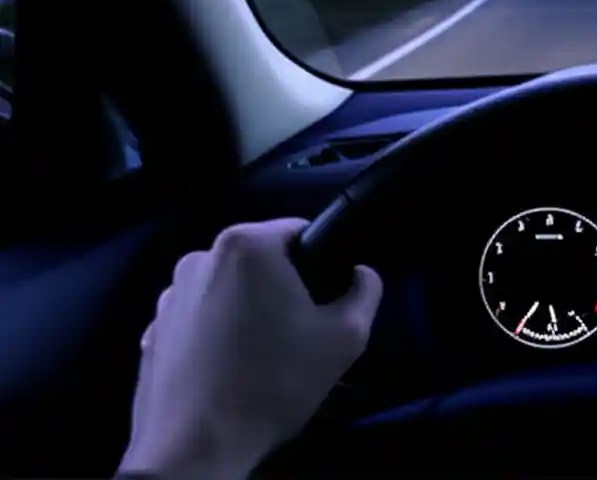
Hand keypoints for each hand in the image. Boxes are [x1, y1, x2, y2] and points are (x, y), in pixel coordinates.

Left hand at [119, 218, 382, 479]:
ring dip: (245, 310)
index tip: (325, 301)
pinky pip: (197, 320)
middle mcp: (199, 257)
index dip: (320, 264)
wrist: (195, 446)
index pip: (298, 231)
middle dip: (281, 289)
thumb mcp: (345, 338)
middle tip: (299, 334)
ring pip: (227, 290)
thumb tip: (362, 274)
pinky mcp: (151, 330)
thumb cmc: (274, 382)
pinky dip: (215, 336)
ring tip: (261, 358)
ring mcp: (168, 295)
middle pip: (259, 261)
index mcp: (247, 245)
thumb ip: (364, 292)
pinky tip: (229, 371)